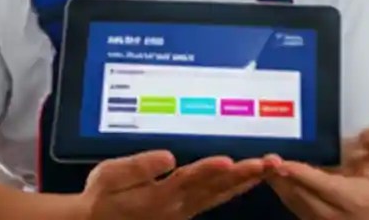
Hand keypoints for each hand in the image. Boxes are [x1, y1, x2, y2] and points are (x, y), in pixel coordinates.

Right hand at [79, 150, 264, 219]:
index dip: (210, 169)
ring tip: (267, 169)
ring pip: (219, 195)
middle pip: (214, 188)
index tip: (229, 161)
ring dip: (244, 182)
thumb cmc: (101, 197)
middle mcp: (177, 206)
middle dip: (242, 175)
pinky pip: (215, 199)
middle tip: (266, 163)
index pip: (190, 179)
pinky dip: (233, 189)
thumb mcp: (110, 177)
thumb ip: (139, 167)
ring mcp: (183, 211)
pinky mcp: (185, 212)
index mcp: (159, 195)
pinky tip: (247, 180)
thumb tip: (169, 157)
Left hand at [264, 125, 368, 219]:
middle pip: (300, 195)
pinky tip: (278, 176)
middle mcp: (333, 215)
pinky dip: (286, 191)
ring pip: (294, 203)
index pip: (322, 186)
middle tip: (267, 158)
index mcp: (352, 199)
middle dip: (282, 177)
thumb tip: (365, 134)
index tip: (282, 163)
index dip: (301, 174)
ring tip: (267, 164)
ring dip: (280, 184)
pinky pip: (295, 206)